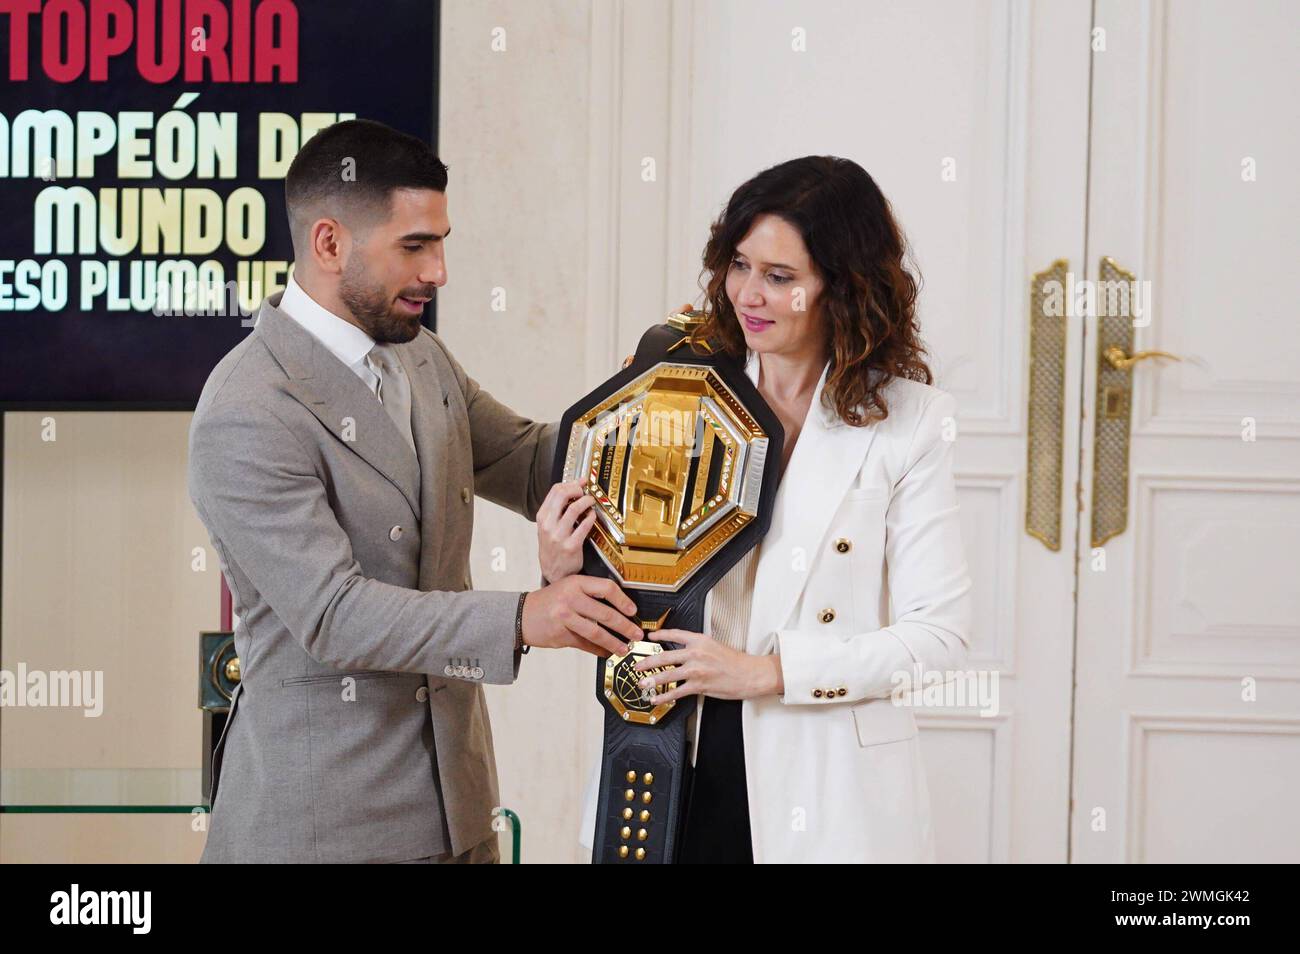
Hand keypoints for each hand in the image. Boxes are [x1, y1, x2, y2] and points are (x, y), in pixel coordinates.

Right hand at [521, 576, 640, 656]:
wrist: (520, 615)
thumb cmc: (548, 601)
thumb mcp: (568, 588)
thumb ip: (589, 594)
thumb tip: (618, 608)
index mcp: (576, 583)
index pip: (606, 588)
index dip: (623, 601)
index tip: (633, 611)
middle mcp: (570, 599)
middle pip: (605, 613)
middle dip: (625, 626)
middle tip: (637, 634)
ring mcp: (564, 618)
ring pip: (596, 632)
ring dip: (614, 643)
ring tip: (624, 648)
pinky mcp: (560, 635)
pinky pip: (585, 644)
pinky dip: (598, 650)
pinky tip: (606, 652)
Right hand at [536, 481, 596, 581]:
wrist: (554, 572)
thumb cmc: (553, 547)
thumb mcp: (548, 526)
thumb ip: (558, 508)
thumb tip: (575, 486)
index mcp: (542, 518)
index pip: (554, 491)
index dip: (570, 483)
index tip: (580, 483)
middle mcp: (548, 525)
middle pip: (563, 495)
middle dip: (577, 489)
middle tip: (586, 491)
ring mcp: (559, 536)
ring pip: (574, 508)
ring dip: (586, 501)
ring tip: (591, 501)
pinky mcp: (571, 545)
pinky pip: (584, 525)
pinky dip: (591, 517)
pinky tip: (592, 515)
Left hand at [631, 629, 782, 702]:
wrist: (749, 674)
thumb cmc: (735, 661)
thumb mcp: (715, 646)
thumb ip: (697, 647)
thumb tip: (682, 651)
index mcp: (699, 640)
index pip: (674, 634)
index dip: (659, 635)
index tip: (649, 636)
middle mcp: (695, 653)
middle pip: (664, 656)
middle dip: (647, 662)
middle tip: (637, 665)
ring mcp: (696, 670)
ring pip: (667, 674)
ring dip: (651, 680)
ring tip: (642, 683)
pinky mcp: (699, 685)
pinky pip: (677, 691)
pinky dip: (664, 696)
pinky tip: (656, 698)